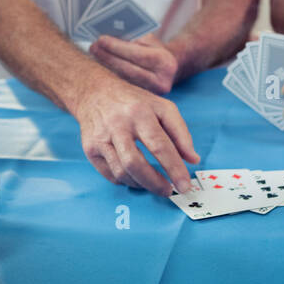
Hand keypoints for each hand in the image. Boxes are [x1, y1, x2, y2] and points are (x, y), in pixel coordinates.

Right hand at [73, 74, 198, 194]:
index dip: (174, 168)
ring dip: (142, 184)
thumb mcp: (162, 108)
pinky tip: (137, 177)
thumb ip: (181, 133)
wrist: (95, 92)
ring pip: (122, 172)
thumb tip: (193, 159)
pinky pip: (111, 175)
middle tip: (168, 191)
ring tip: (154, 184)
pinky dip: (127, 181)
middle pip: (135, 163)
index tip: (184, 185)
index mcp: (140, 113)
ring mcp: (101, 138)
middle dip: (155, 183)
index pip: (159, 145)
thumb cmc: (134, 103)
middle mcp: (118, 125)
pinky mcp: (90, 149)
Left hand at [88, 33, 179, 93]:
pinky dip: (109, 76)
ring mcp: (151, 95)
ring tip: (94, 54)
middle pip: (129, 70)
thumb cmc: (153, 50)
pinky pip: (121, 88)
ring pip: (123, 80)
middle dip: (109, 57)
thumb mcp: (148, 40)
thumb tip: (108, 39)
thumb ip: (133, 39)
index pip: (139, 55)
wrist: (165, 69)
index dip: (118, 47)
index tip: (101, 39)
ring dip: (105, 66)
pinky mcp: (141, 101)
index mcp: (166, 64)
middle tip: (93, 46)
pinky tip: (98, 66)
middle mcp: (162, 82)